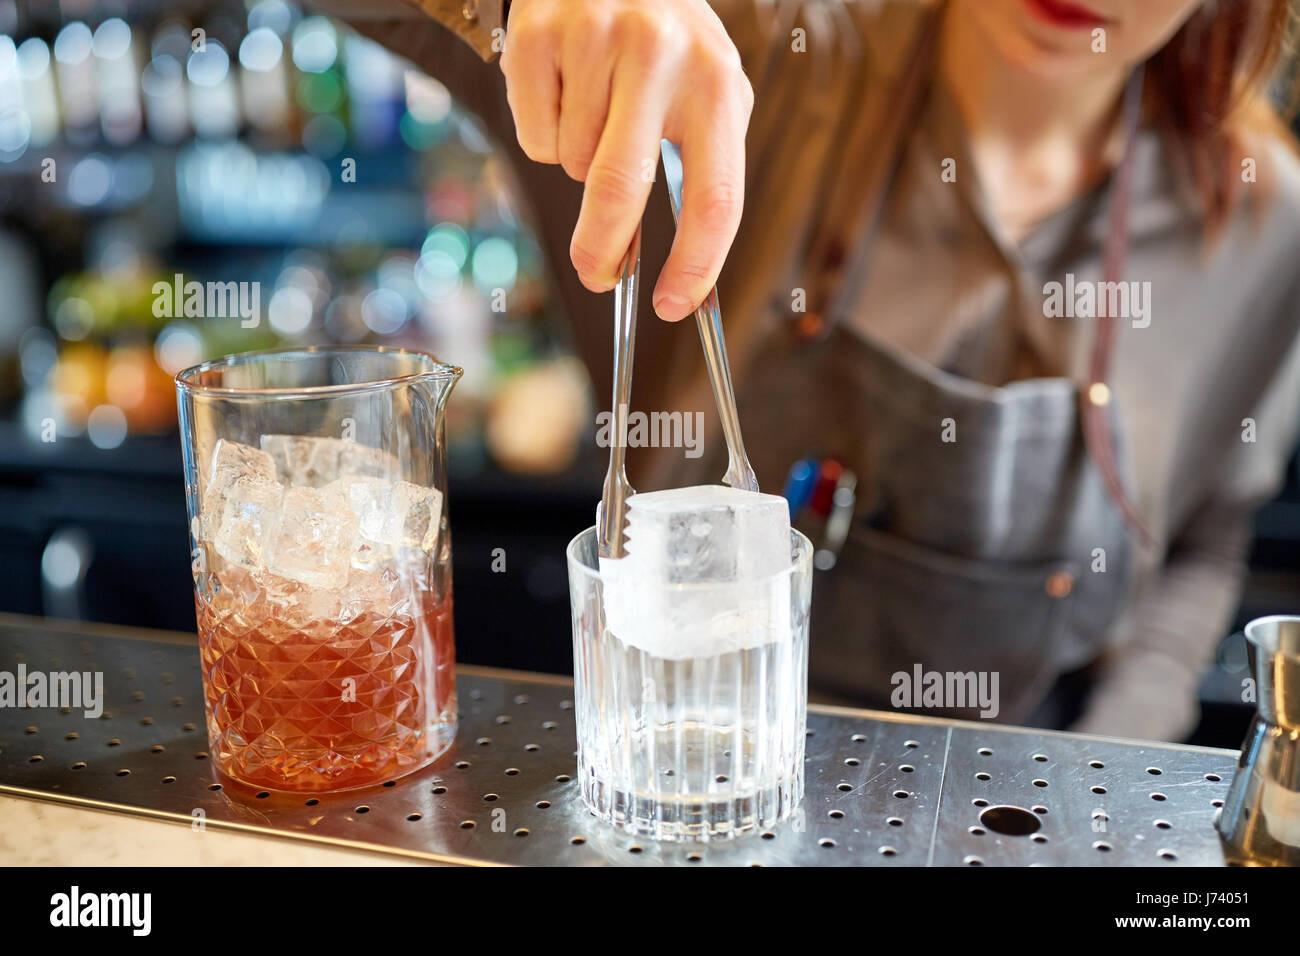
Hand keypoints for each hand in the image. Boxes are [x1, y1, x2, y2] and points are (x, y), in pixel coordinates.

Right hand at [499, 0, 752, 319]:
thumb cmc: (665, 45)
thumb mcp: (706, 89)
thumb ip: (701, 169)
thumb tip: (683, 274)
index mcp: (718, 85)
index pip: (716, 198)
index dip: (695, 264)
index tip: (672, 305)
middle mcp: (661, 56)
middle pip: (620, 191)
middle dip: (602, 250)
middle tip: (597, 274)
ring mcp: (595, 39)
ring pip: (570, 162)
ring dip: (577, 163)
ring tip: (595, 110)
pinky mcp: (539, 32)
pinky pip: (533, 133)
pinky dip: (543, 133)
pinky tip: (564, 90)